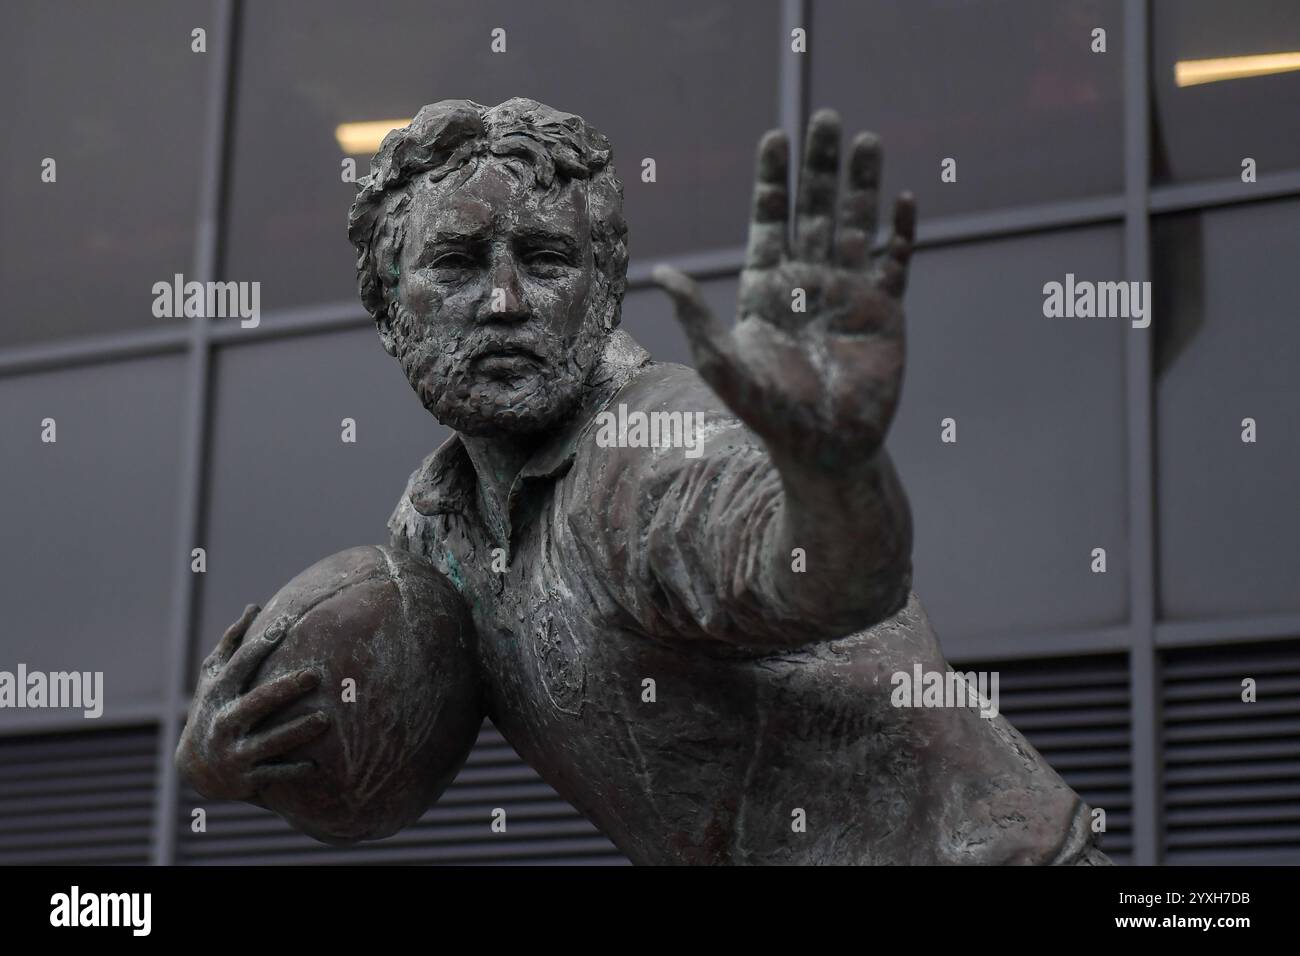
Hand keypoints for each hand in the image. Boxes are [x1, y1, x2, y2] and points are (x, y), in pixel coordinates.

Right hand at [175, 604, 330, 801]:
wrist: (195, 768)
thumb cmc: (213, 708)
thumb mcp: (213, 678)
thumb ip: (231, 643)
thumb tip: (253, 606)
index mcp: (219, 693)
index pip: (241, 665)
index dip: (262, 644)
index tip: (286, 624)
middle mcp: (224, 722)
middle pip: (257, 702)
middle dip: (285, 689)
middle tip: (316, 674)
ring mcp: (233, 752)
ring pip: (268, 742)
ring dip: (296, 732)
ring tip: (325, 719)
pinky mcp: (244, 779)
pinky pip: (272, 774)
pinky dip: (292, 771)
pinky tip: (316, 766)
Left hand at [653, 109, 915, 470]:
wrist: (826, 450)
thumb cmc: (770, 415)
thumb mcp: (725, 365)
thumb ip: (697, 317)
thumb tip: (661, 273)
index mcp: (767, 287)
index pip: (769, 220)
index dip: (772, 180)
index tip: (775, 137)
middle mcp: (808, 281)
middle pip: (815, 210)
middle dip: (819, 167)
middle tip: (824, 117)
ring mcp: (849, 292)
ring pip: (858, 224)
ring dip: (862, 184)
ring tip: (866, 140)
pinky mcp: (885, 311)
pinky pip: (897, 261)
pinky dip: (902, 232)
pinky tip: (906, 200)